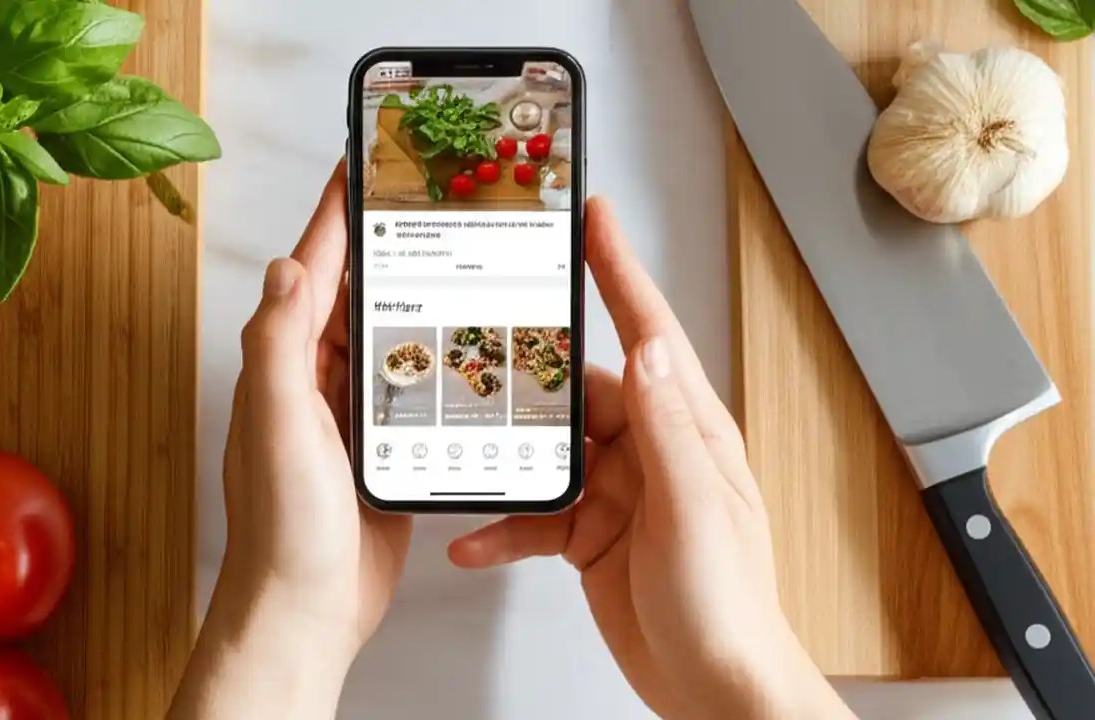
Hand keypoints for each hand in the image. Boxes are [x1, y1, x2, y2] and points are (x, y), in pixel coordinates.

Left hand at [170, 163, 410, 718]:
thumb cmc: (285, 530)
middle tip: (420, 200)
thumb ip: (280, 345)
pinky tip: (452, 340)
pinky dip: (422, 353)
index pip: (313, 267)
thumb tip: (289, 267)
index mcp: (283, 362)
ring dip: (407, 294)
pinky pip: (401, 380)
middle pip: (349, 291)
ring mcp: (343, 409)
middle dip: (380, 243)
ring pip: (379, 332)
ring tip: (447, 253)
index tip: (365, 165)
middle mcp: (309, 377)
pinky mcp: (375, 442)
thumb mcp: (280, 426)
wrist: (307, 609)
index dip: (339, 213)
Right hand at [449, 199, 854, 719]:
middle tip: (480, 355)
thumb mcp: (693, 506)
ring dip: (506, 461)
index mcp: (687, 428)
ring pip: (548, 452)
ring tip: (464, 456)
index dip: (620, 271)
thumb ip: (665, 425)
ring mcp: (618, 492)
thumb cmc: (726, 605)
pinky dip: (503, 526)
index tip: (594, 220)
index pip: (649, 331)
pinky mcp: (589, 534)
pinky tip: (476, 538)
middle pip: (578, 391)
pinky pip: (536, 515)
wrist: (712, 687)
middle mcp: (651, 450)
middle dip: (528, 379)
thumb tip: (648, 345)